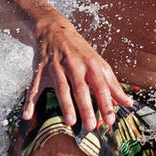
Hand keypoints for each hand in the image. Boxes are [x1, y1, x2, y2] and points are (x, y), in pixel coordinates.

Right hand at [22, 14, 133, 129]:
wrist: (54, 30)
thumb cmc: (80, 50)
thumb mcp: (98, 63)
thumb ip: (112, 84)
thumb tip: (128, 102)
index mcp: (91, 64)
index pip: (101, 86)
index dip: (106, 104)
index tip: (111, 120)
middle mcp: (74, 65)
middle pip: (81, 89)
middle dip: (87, 107)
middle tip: (92, 125)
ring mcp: (56, 68)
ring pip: (61, 88)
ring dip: (66, 105)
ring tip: (71, 122)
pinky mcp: (41, 70)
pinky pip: (35, 87)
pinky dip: (30, 101)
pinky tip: (28, 115)